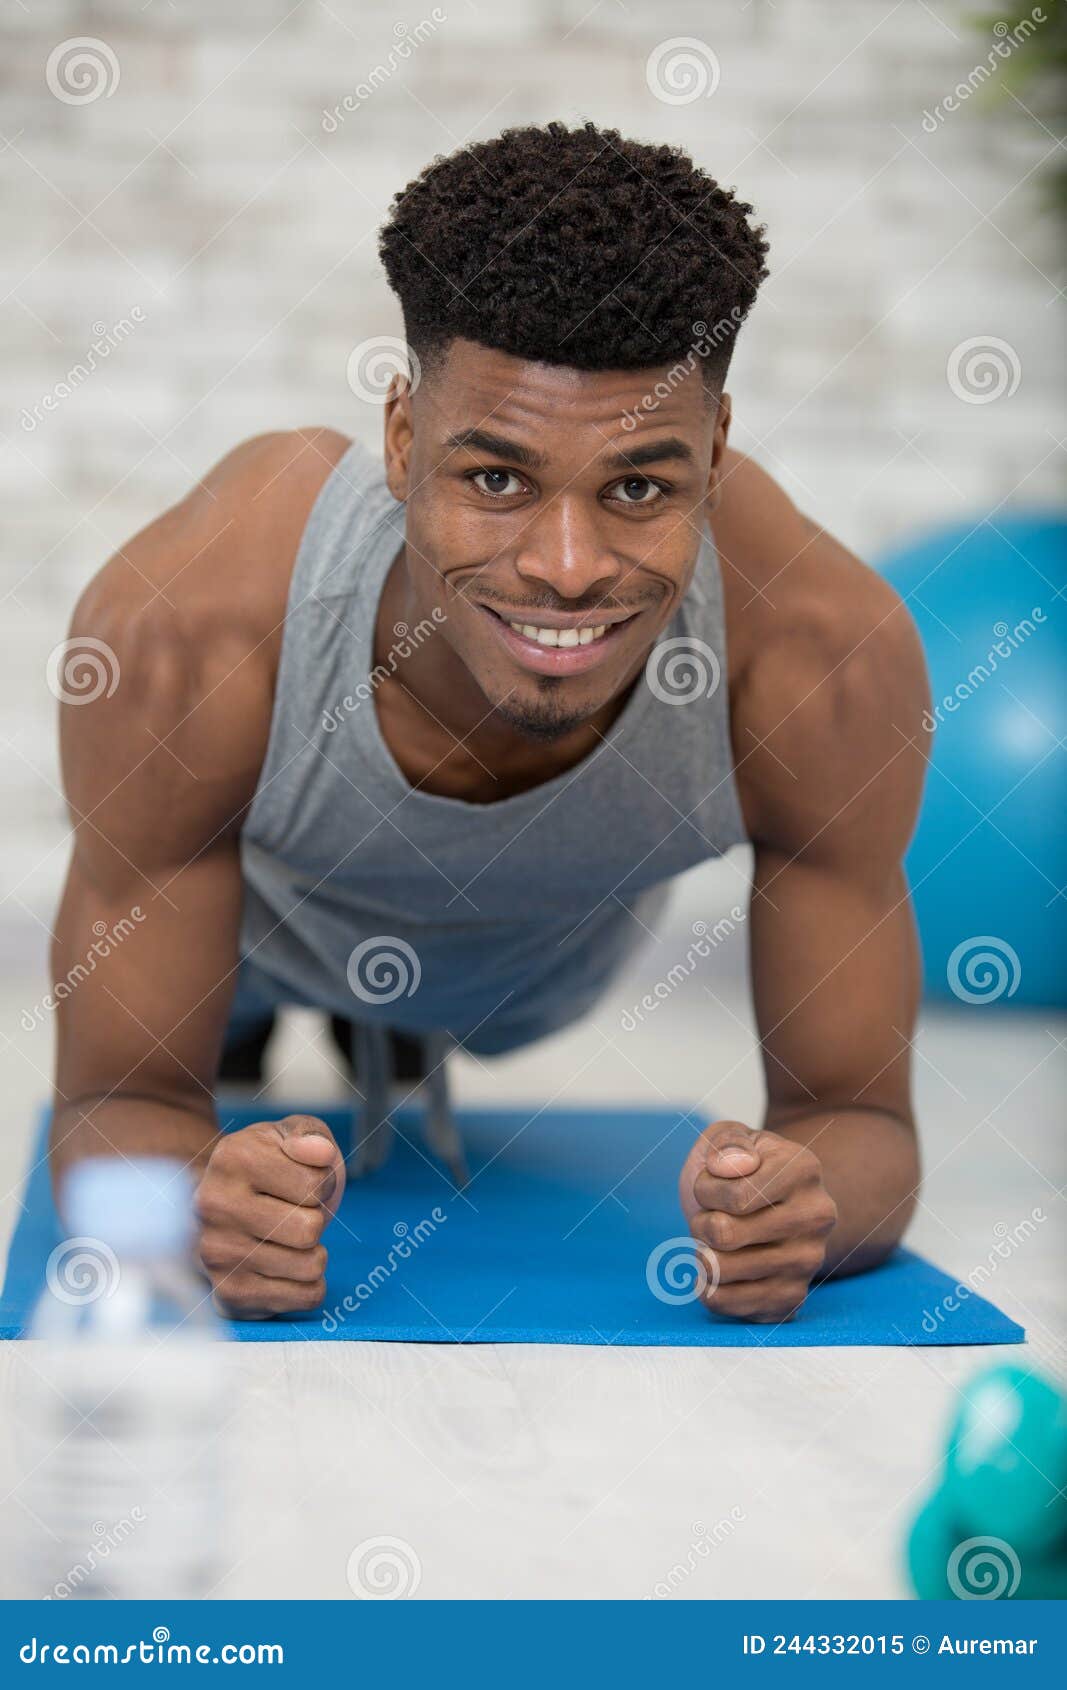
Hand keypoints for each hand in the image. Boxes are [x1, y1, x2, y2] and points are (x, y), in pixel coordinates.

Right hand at [195, 1114, 344, 1317]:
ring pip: (310, 1266)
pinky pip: (306, 1296)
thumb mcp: (287, 1137)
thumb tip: (320, 1152)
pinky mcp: (230, 1294)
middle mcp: (214, 1206)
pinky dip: (308, 1282)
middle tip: (292, 1213)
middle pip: (310, 1229)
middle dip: (315, 1219)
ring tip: (286, 1238)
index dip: (322, 1183)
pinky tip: (285, 1266)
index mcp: (232, 1158)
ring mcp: (217, 1254)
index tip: (300, 1182)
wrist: (219, 1207)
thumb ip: (309, 1135)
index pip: (316, 1184)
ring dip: (313, 1252)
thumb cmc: (264, 1169)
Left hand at [678, 1120, 836, 1323]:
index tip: (713, 1184)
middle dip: (701, 1222)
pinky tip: (719, 1273)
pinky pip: (729, 1305)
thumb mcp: (730, 1138)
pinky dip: (709, 1288)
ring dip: (703, 1255)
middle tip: (712, 1217)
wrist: (769, 1208)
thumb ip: (728, 1142)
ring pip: (722, 1271)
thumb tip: (733, 1164)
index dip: (706, 1190)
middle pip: (725, 1234)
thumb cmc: (741, 1171)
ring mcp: (808, 1262)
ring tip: (718, 1243)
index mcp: (803, 1170)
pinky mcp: (790, 1299)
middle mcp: (816, 1218)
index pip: (733, 1195)